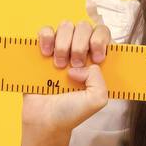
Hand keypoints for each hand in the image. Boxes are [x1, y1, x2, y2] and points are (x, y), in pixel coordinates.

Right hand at [22, 19, 111, 134]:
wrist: (45, 120)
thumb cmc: (71, 112)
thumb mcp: (97, 99)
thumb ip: (99, 79)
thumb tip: (79, 66)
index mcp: (95, 60)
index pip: (103, 34)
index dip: (100, 40)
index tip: (96, 58)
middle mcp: (79, 51)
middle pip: (84, 27)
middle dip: (80, 45)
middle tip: (74, 65)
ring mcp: (60, 49)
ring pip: (66, 25)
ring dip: (63, 43)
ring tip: (59, 65)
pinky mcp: (42, 50)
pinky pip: (45, 30)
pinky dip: (46, 38)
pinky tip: (46, 54)